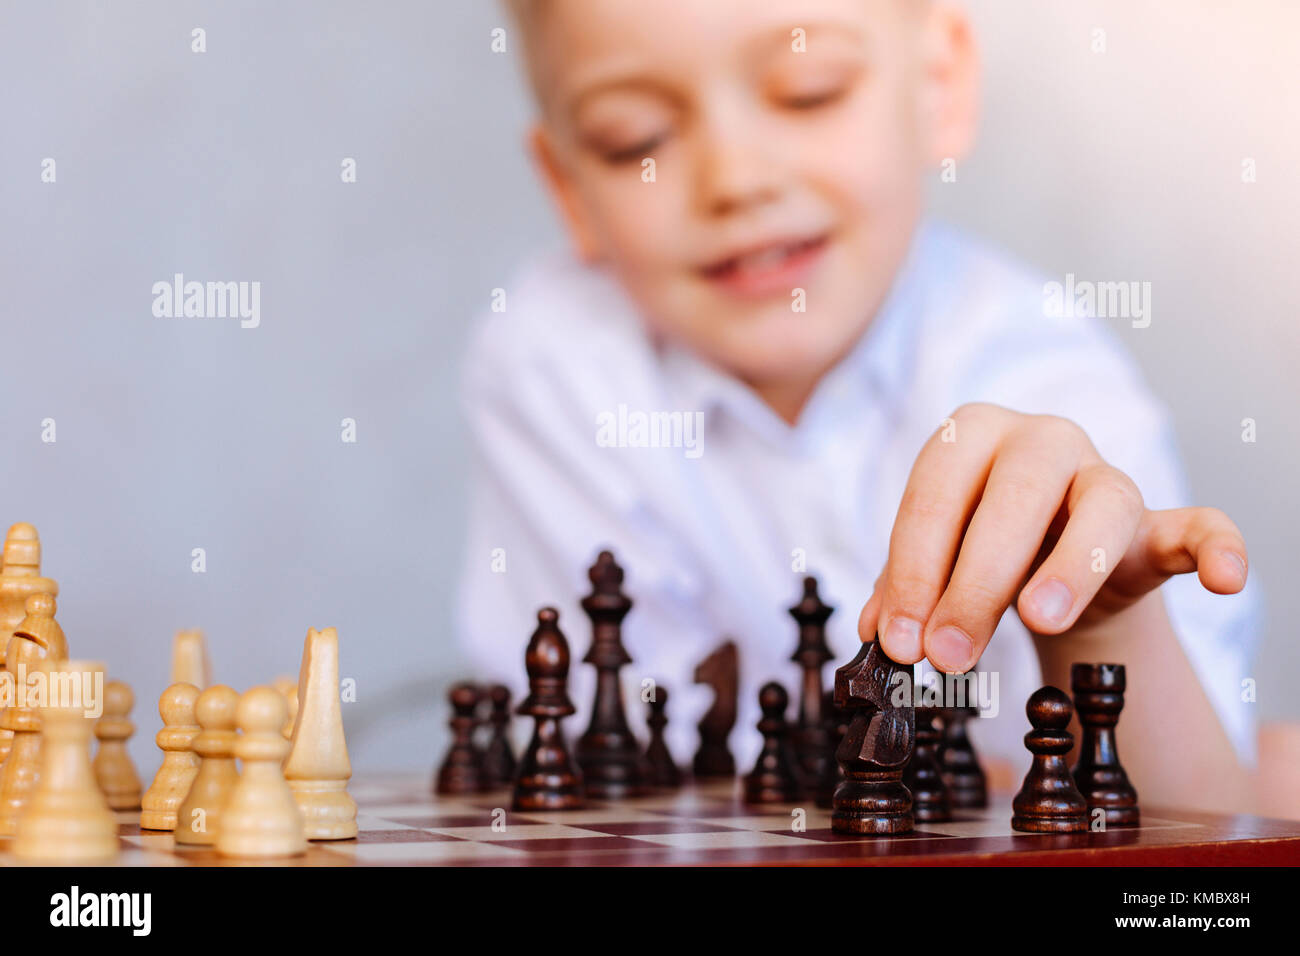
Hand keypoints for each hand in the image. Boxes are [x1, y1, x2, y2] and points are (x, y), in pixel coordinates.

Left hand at [857, 403, 1247, 671]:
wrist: (1051, 562)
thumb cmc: (981, 551)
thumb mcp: (936, 565)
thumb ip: (905, 592)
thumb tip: (877, 634)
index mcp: (971, 437)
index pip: (934, 499)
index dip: (912, 572)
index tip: (900, 642)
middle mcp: (1040, 440)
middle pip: (1011, 500)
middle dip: (973, 582)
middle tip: (947, 653)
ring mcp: (1103, 475)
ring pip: (1099, 507)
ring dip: (1068, 567)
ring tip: (1040, 620)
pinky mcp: (1157, 520)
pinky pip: (1198, 525)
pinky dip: (1216, 547)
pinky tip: (1225, 579)